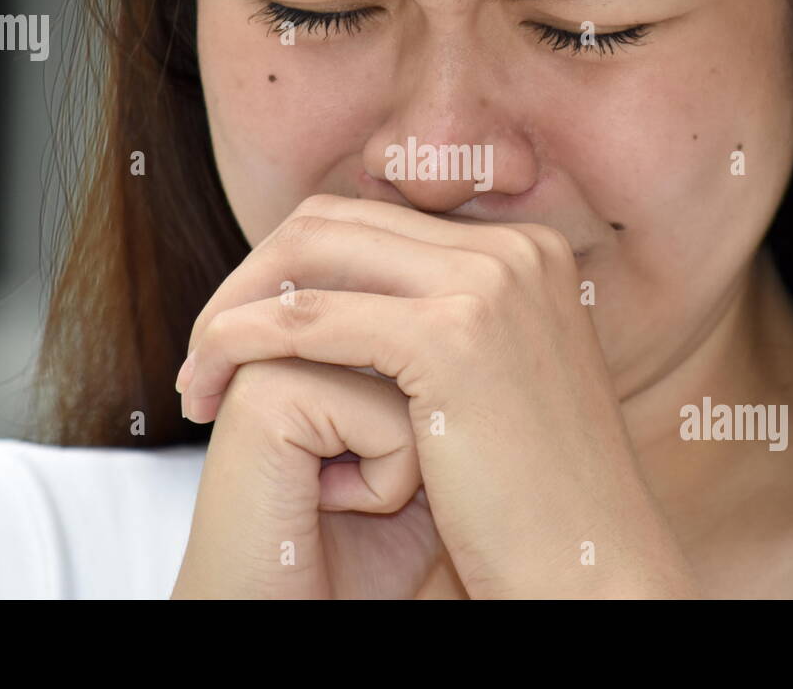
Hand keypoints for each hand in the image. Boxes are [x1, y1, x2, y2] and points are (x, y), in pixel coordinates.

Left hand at [178, 194, 698, 597]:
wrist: (595, 571)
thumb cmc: (535, 505)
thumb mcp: (493, 386)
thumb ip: (436, 327)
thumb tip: (346, 303)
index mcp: (523, 250)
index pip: (369, 221)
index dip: (289, 269)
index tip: (241, 328)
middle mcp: (513, 248)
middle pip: (331, 222)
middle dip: (249, 279)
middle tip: (203, 349)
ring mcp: (491, 282)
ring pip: (308, 254)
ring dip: (232, 309)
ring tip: (198, 377)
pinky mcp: (454, 334)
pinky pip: (306, 318)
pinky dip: (240, 342)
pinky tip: (210, 386)